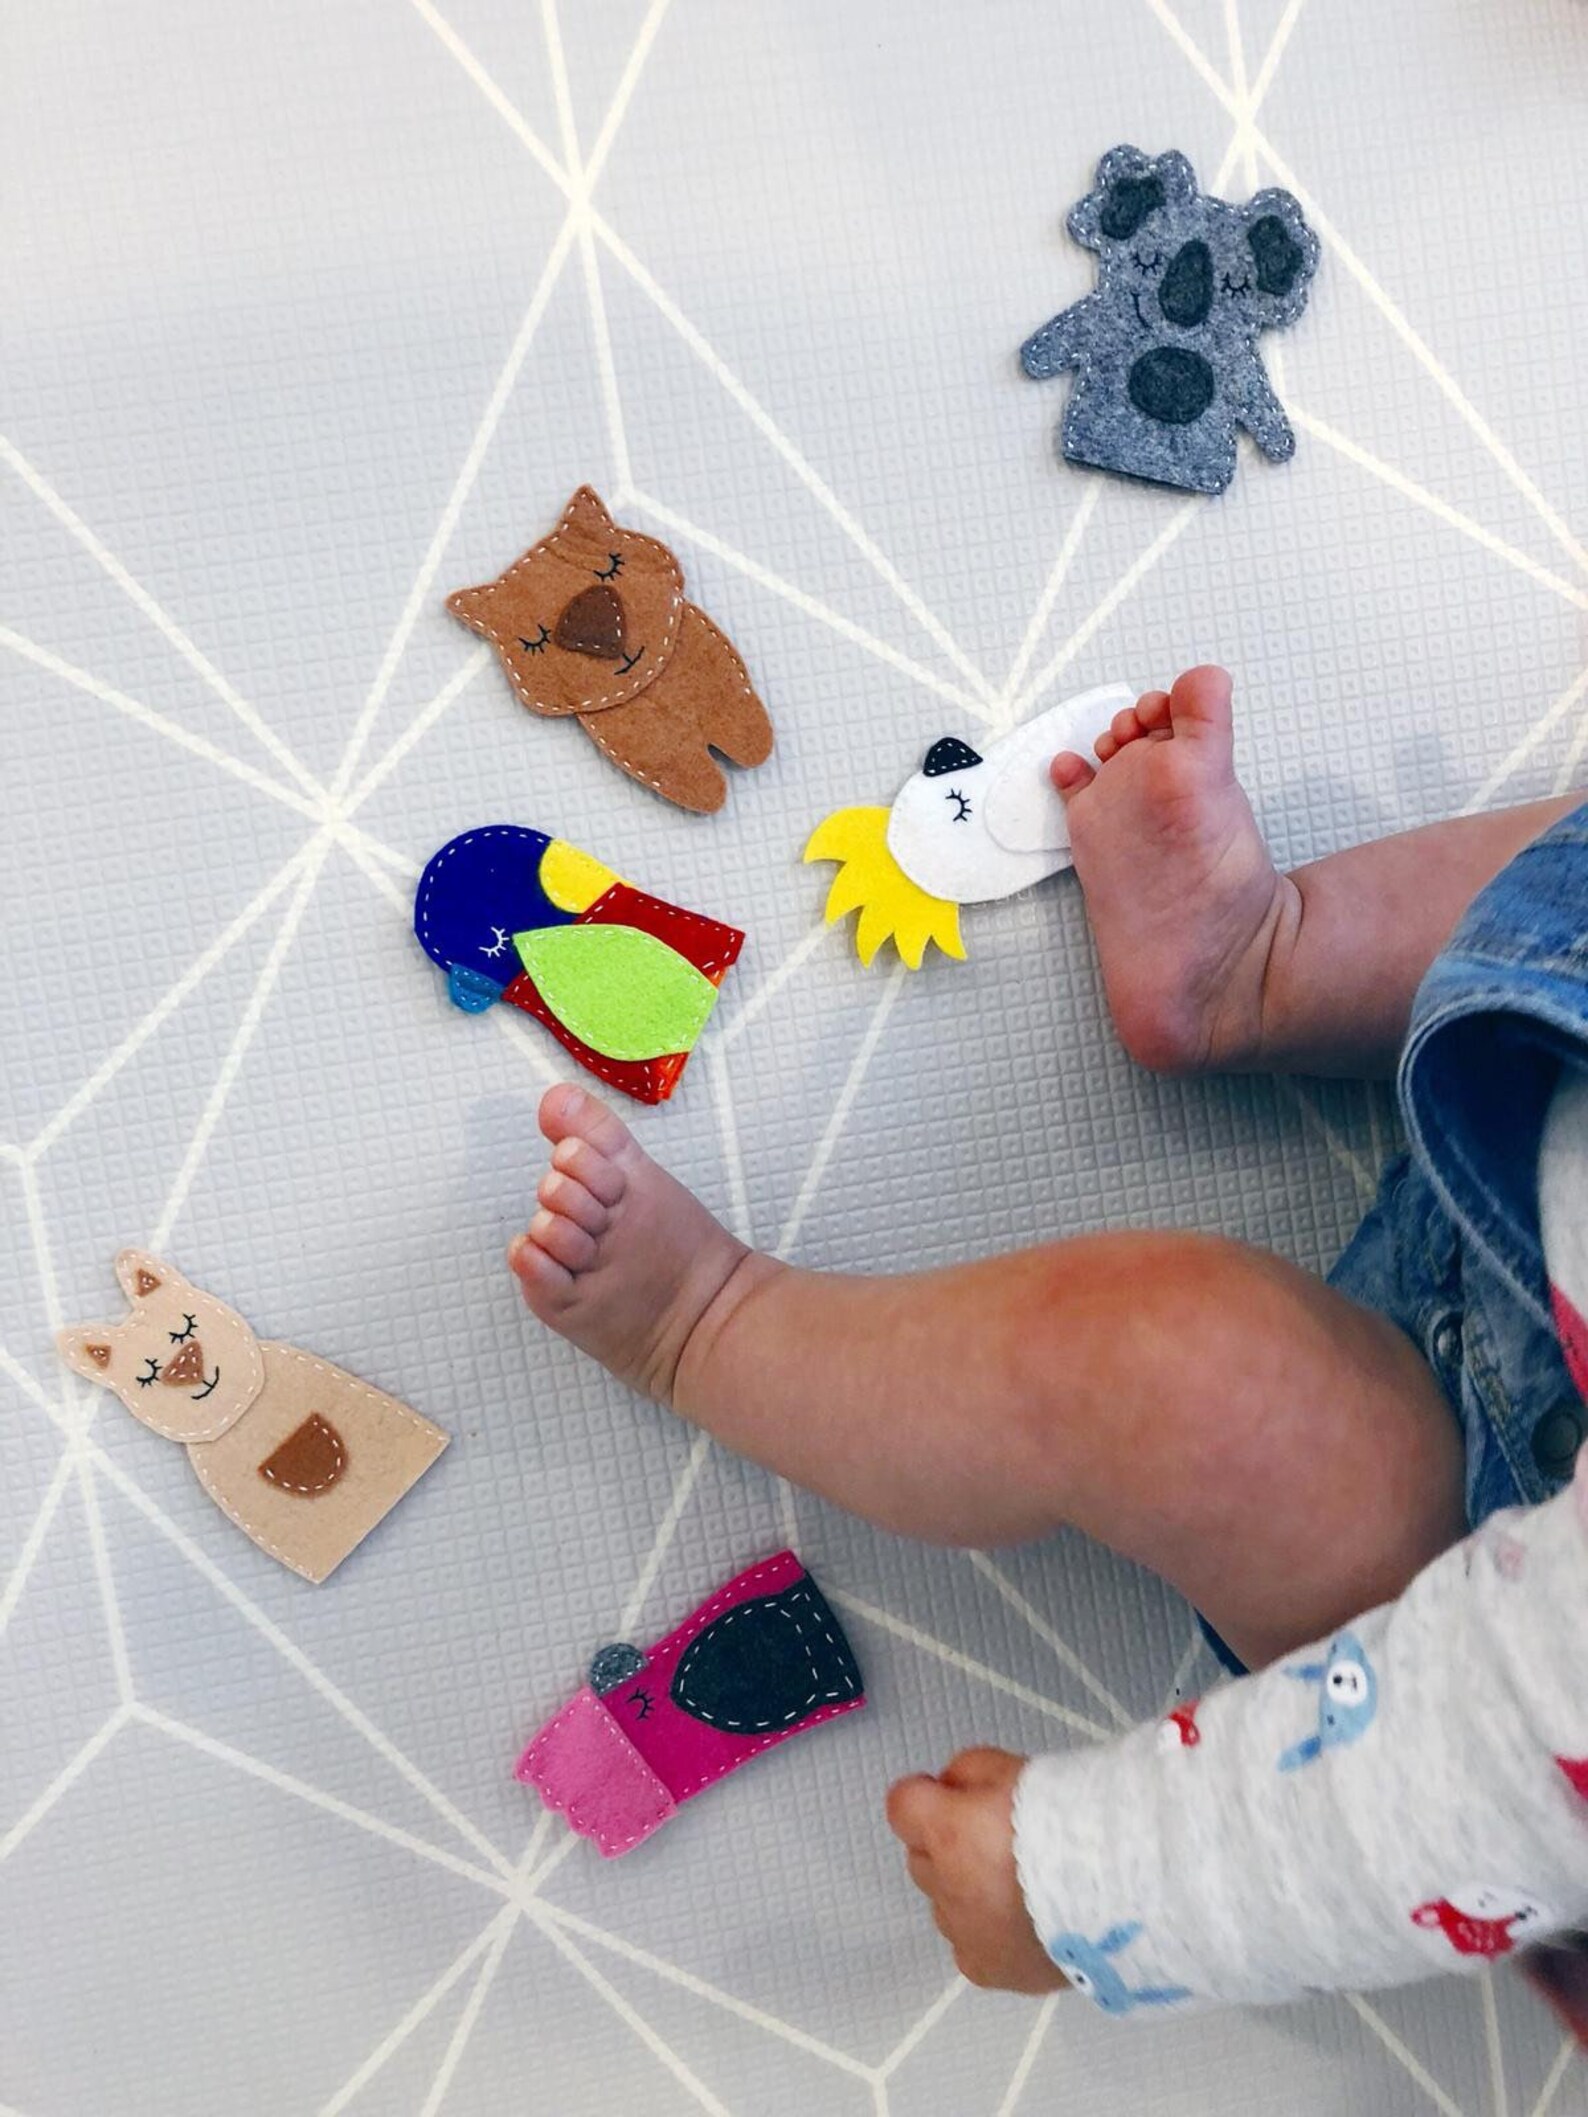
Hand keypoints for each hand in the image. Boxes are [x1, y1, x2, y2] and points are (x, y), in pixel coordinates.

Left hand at [885, 1748, 1066, 1993]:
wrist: (1120, 1890)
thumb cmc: (1070, 1819)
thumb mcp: (1017, 1768)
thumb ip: (971, 1772)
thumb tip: (951, 1789)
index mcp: (947, 1832)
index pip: (902, 1804)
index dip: (925, 1795)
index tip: (952, 1795)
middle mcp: (944, 1886)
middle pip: (922, 1857)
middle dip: (946, 1844)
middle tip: (993, 1838)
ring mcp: (962, 1934)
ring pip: (944, 1903)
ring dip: (965, 1890)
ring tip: (1018, 1885)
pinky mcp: (985, 1971)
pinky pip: (968, 1945)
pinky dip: (986, 1932)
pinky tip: (1023, 1923)